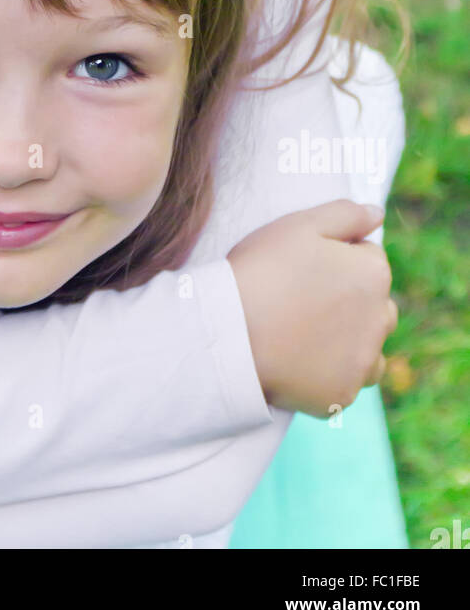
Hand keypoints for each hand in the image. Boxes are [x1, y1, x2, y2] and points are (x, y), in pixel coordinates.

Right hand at [228, 199, 397, 417]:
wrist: (229, 332)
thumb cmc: (261, 270)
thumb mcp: (299, 224)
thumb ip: (346, 214)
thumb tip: (378, 214)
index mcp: (373, 274)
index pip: (370, 260)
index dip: (337, 260)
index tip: (305, 267)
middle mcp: (380, 319)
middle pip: (375, 307)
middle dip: (351, 303)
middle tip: (303, 302)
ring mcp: (362, 361)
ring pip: (368, 350)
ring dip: (349, 343)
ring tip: (305, 336)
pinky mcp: (342, 395)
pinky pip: (344, 383)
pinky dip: (328, 375)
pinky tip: (297, 362)